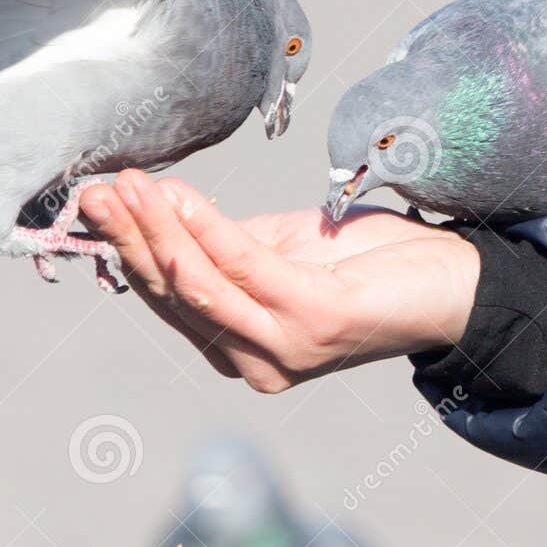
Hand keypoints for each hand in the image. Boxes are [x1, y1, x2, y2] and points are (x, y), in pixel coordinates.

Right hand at [78, 170, 479, 392]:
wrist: (451, 283)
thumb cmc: (365, 264)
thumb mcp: (277, 248)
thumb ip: (219, 241)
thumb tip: (153, 202)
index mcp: (236, 347)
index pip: (163, 296)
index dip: (126, 246)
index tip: (95, 198)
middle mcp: (251, 361)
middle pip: (170, 292)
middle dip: (128, 235)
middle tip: (97, 187)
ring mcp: (280, 349)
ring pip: (196, 283)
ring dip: (155, 230)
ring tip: (127, 185)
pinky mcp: (310, 324)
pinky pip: (241, 267)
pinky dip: (204, 227)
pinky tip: (179, 196)